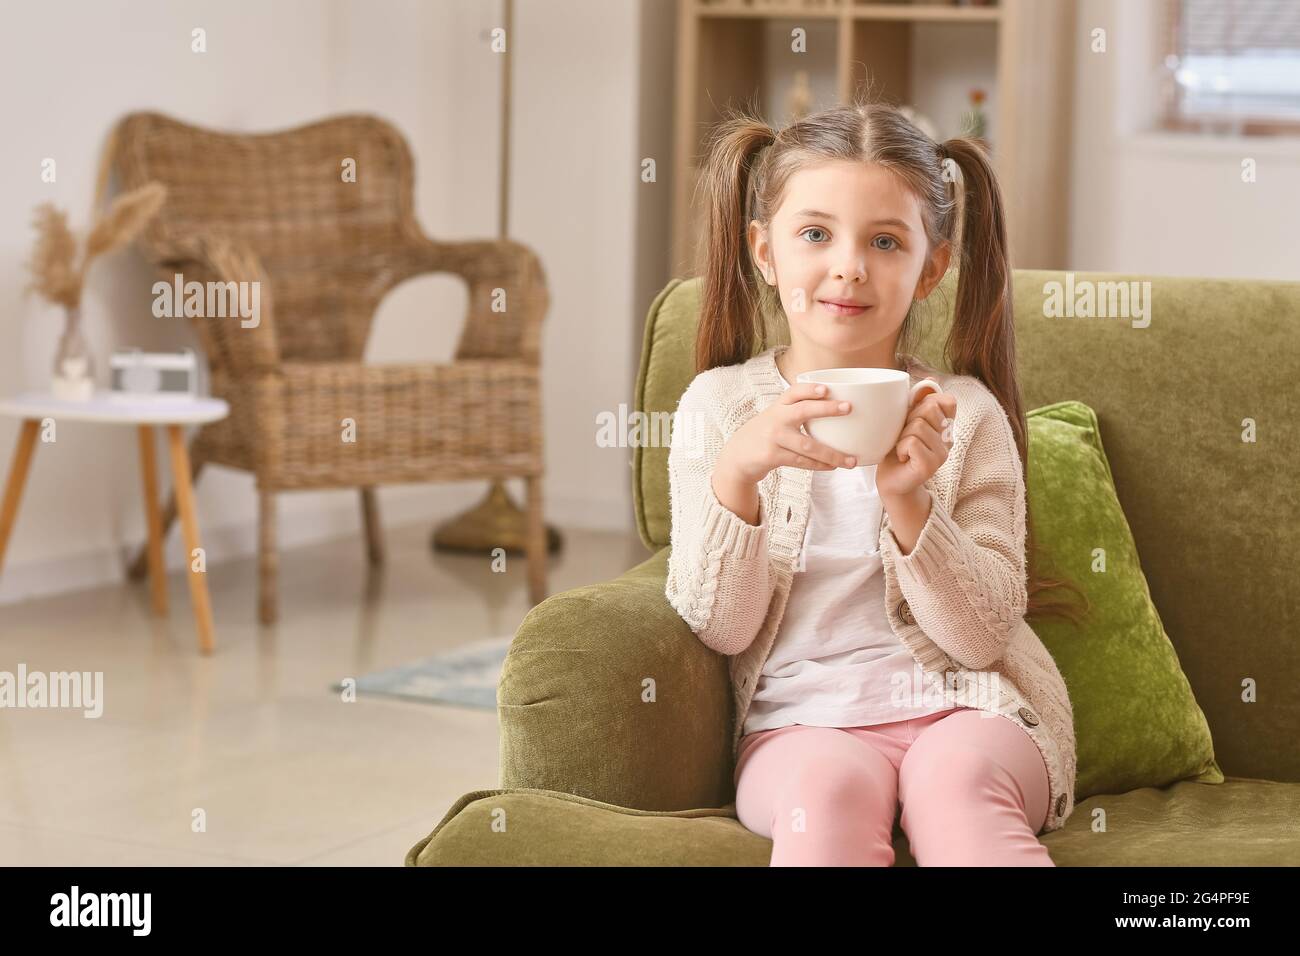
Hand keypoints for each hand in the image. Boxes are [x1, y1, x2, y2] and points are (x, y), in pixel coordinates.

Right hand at [716, 382, 858, 486]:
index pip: (794, 392)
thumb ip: (797, 412)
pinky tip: (832, 467)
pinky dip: (819, 465)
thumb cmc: (766, 435)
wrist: (737, 457)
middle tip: (848, 407)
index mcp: (778, 406)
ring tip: (850, 460)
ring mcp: (774, 438)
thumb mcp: (775, 417)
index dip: (810, 389)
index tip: (826, 388)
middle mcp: (776, 418)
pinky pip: (801, 461)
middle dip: (827, 408)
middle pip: (803, 411)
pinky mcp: (772, 456)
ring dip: (832, 454)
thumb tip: (836, 411)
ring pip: (808, 445)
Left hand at [874, 386, 957, 499]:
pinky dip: (901, 448)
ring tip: (902, 448)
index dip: (927, 403)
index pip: (948, 401)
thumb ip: (918, 400)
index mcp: (946, 425)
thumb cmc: (897, 447)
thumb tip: (931, 380)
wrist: (891, 478)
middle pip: (929, 409)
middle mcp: (949, 439)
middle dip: (908, 419)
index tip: (915, 417)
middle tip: (904, 435)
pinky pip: (912, 443)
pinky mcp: (930, 465)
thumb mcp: (905, 419)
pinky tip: (903, 457)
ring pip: (918, 427)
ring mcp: (942, 453)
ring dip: (902, 436)